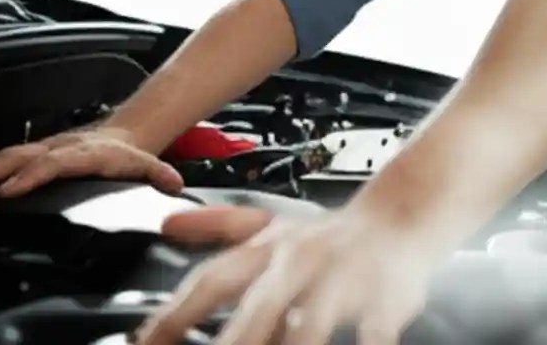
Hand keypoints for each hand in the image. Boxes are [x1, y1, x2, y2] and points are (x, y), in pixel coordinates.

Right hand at [0, 126, 183, 196]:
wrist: (121, 136)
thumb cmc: (126, 157)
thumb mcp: (147, 165)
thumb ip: (159, 175)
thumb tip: (173, 184)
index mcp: (81, 153)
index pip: (53, 163)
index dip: (31, 175)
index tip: (9, 189)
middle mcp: (56, 148)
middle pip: (18, 157)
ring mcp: (41, 150)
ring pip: (4, 157)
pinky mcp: (30, 155)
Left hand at [137, 201, 440, 344]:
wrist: (401, 214)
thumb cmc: (329, 236)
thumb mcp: (269, 226)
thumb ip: (216, 227)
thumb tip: (166, 225)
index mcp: (267, 248)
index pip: (212, 279)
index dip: (177, 312)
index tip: (145, 342)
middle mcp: (300, 261)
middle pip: (259, 307)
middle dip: (234, 342)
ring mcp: (343, 279)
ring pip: (313, 323)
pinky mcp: (386, 298)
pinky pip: (376, 330)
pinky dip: (369, 343)